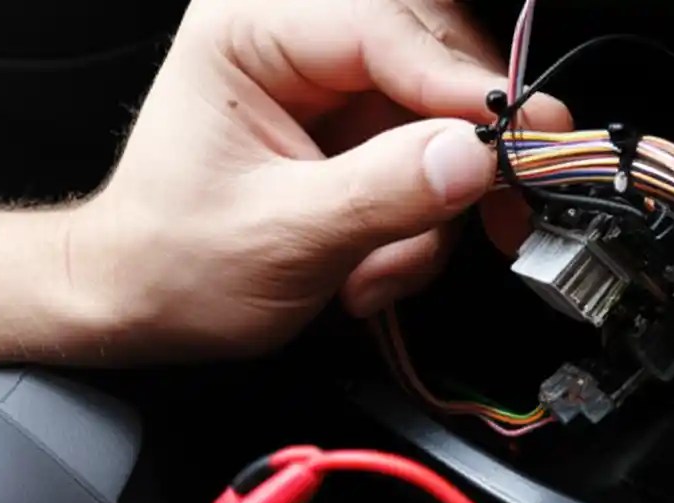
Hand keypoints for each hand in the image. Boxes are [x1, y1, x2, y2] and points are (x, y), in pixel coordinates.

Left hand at [72, 0, 569, 359]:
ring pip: (448, 117)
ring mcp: (339, 89)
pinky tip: (382, 264)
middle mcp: (301, 42)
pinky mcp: (364, 133)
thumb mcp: (281, 237)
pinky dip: (430, 224)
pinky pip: (438, 159)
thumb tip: (474, 157)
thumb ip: (382, 194)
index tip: (523, 136)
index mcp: (253, 28)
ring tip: (385, 268)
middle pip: (435, 58)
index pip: (384, 28)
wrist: (150, 304)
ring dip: (441, 205)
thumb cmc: (177, 262)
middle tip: (501, 206)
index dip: (461, 84)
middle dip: (465, 147)